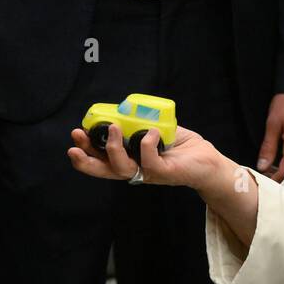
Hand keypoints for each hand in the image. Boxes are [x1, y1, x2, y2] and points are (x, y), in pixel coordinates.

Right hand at [68, 123, 222, 189]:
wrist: (208, 161)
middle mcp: (136, 170)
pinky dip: (147, 144)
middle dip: (86, 159)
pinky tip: (152, 132)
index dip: (86, 151)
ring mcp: (149, 173)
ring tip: (114, 128)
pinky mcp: (164, 173)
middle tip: (75, 143)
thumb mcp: (156, 131)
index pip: (102, 160)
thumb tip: (125, 109)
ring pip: (122, 168)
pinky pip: (149, 161)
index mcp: (130, 160)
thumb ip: (141, 123)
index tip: (76, 134)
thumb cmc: (182, 147)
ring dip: (113, 148)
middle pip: (104, 170)